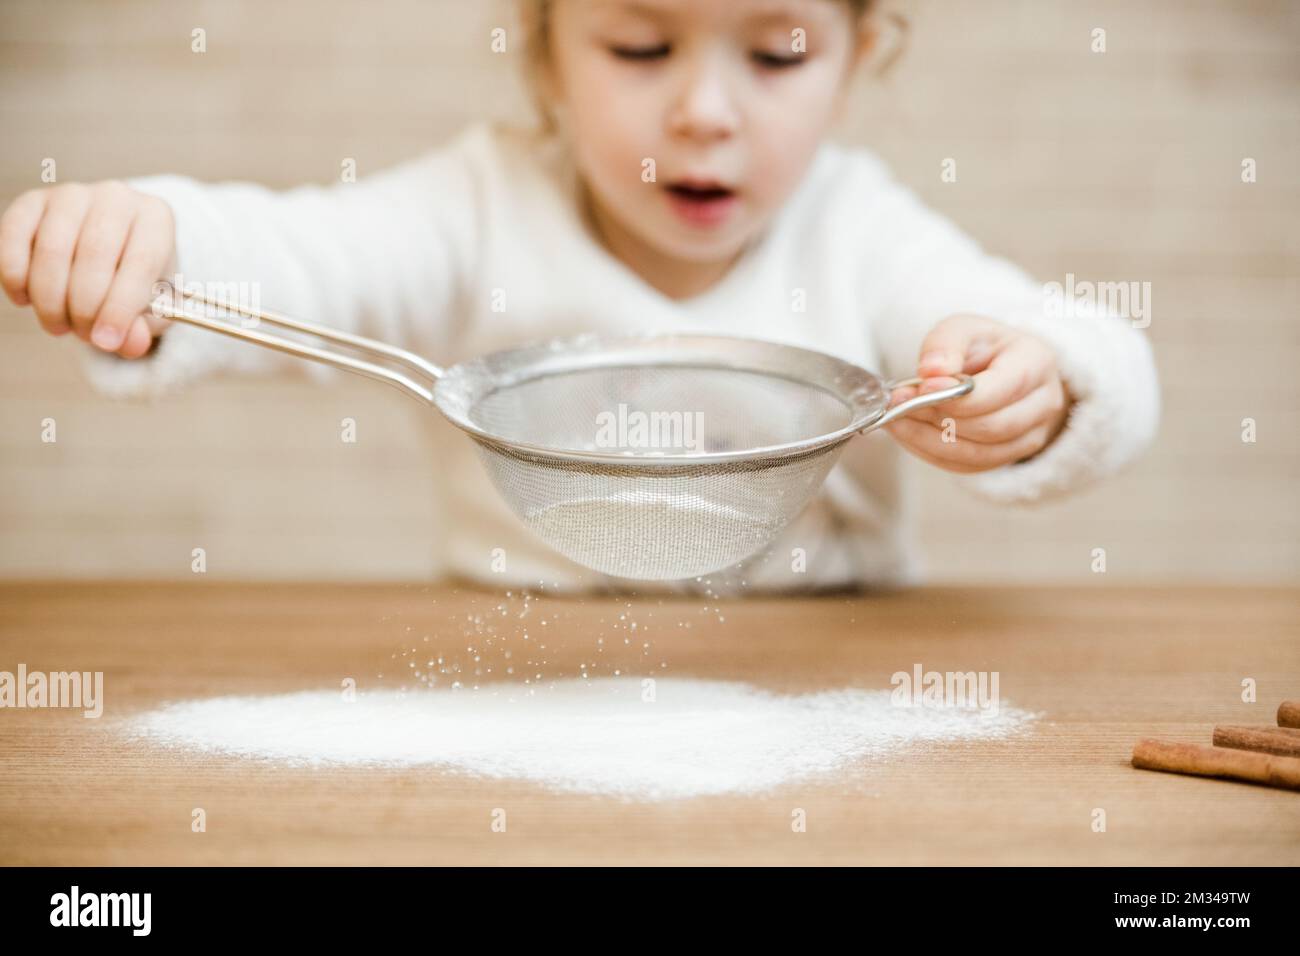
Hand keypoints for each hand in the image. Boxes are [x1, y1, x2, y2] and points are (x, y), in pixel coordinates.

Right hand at [0, 181, 175, 357]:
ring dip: (50, 299)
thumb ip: (144, 327)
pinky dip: (15, 277)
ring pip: (52, 251)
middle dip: (83, 308)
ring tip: (58, 324)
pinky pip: (13, 239)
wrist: (113, 247)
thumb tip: (128, 344)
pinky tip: (26, 299)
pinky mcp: (32, 200)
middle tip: (81, 334)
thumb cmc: (136, 279)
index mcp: (156, 218)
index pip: (140, 262)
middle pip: (93, 256)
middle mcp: (116, 197)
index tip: (105, 342)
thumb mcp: (153, 308)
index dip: (119, 308)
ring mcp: (72, 194)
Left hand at [884, 314, 1072, 472]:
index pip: (1001, 390)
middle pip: (991, 427)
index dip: (957, 397)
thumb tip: (930, 372)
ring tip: (897, 418)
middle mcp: (1043, 403)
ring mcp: (1030, 436)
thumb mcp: (964, 329)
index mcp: (1036, 362)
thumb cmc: (984, 348)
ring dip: (929, 439)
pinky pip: (967, 466)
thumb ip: (946, 344)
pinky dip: (931, 452)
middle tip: (899, 404)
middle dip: (938, 418)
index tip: (919, 389)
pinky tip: (908, 434)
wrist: (1003, 369)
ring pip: (978, 454)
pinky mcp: (1008, 458)